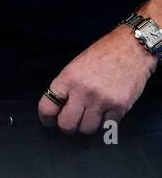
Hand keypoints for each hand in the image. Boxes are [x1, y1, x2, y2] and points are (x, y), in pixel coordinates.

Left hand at [38, 26, 155, 133]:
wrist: (132, 49)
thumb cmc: (102, 54)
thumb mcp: (75, 66)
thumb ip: (66, 87)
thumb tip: (58, 107)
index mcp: (67, 79)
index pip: (47, 107)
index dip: (46, 118)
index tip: (49, 121)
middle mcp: (83, 92)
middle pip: (66, 124)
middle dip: (67, 126)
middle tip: (71, 122)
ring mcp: (102, 101)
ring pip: (87, 129)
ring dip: (87, 125)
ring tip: (90, 116)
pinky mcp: (120, 107)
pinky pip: (107, 126)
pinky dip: (105, 122)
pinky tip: (106, 112)